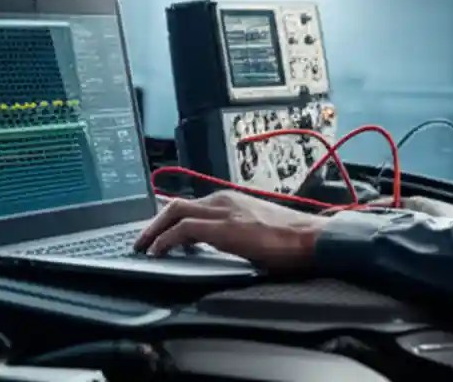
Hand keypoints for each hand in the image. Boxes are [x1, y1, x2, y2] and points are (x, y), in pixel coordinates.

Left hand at [135, 191, 329, 270]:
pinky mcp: (223, 228)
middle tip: (141, 241)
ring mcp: (222, 211)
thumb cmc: (290, 238)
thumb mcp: (254, 228)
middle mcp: (223, 200)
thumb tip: (216, 245)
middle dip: (153, 223)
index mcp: (230, 200)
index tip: (156, 233)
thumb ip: (233, 230)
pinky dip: (165, 240)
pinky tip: (158, 252)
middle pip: (175, 204)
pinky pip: (183, 230)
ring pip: (174, 212)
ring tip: (143, 247)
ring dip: (154, 230)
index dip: (167, 218)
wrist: (311, 238)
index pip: (189, 205)